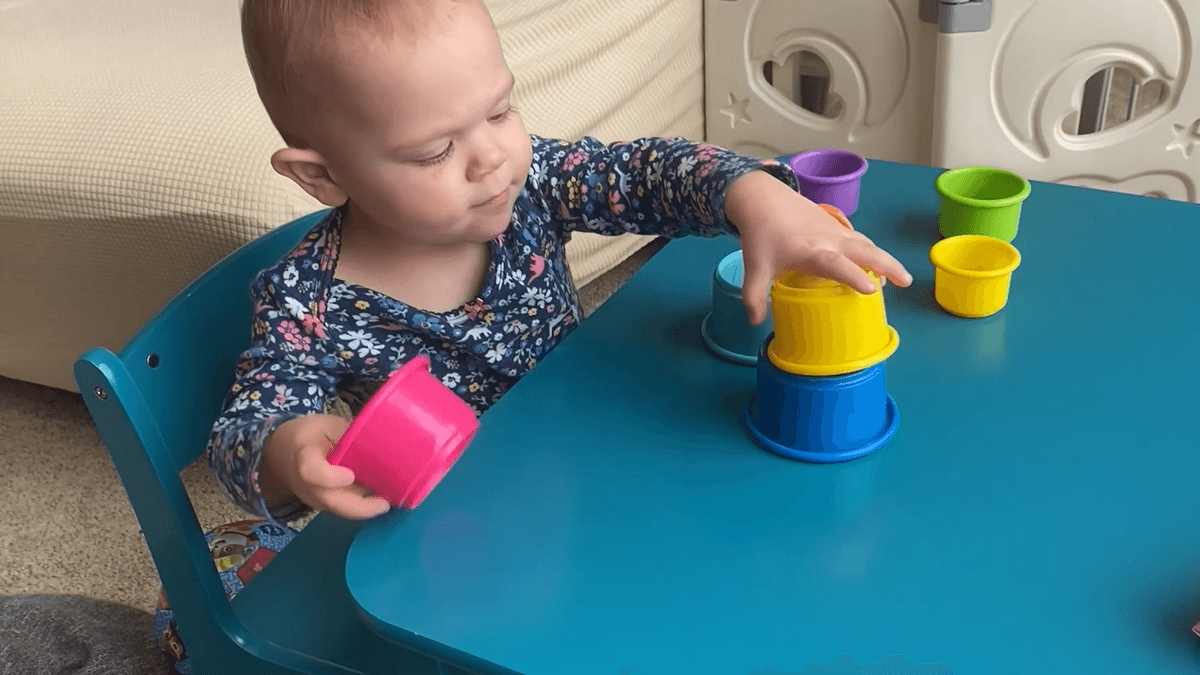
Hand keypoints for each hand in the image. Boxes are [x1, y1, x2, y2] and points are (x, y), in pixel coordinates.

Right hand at [262, 414, 390, 519]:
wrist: (281, 453)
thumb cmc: (309, 434)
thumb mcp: (327, 425)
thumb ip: (349, 435)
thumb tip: (382, 442)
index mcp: (304, 456)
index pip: (311, 472)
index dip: (330, 477)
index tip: (350, 474)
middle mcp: (307, 484)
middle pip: (330, 501)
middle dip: (360, 507)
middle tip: (386, 503)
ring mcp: (314, 498)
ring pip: (339, 510)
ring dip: (366, 509)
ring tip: (390, 500)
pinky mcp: (323, 504)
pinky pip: (343, 509)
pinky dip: (362, 507)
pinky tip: (381, 500)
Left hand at [725, 171, 912, 324]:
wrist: (761, 198)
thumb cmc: (760, 234)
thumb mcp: (754, 268)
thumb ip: (754, 297)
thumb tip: (755, 323)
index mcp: (811, 251)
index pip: (838, 265)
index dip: (855, 276)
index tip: (872, 290)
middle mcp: (829, 239)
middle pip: (865, 250)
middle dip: (888, 265)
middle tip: (907, 281)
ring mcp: (834, 229)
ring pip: (865, 243)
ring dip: (883, 258)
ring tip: (896, 277)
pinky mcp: (834, 223)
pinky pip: (857, 237)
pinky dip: (869, 250)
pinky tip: (872, 261)